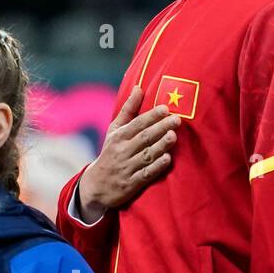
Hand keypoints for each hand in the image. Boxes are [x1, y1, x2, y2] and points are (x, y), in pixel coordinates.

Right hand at [76, 85, 180, 222]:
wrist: (96, 185)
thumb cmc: (111, 152)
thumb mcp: (114, 131)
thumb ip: (128, 110)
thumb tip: (139, 87)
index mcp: (118, 137)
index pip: (136, 124)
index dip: (151, 116)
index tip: (165, 108)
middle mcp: (122, 151)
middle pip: (143, 138)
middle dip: (160, 128)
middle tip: (177, 119)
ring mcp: (127, 168)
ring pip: (146, 155)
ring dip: (160, 145)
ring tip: (174, 135)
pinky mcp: (132, 184)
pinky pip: (146, 174)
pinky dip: (156, 166)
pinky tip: (167, 159)